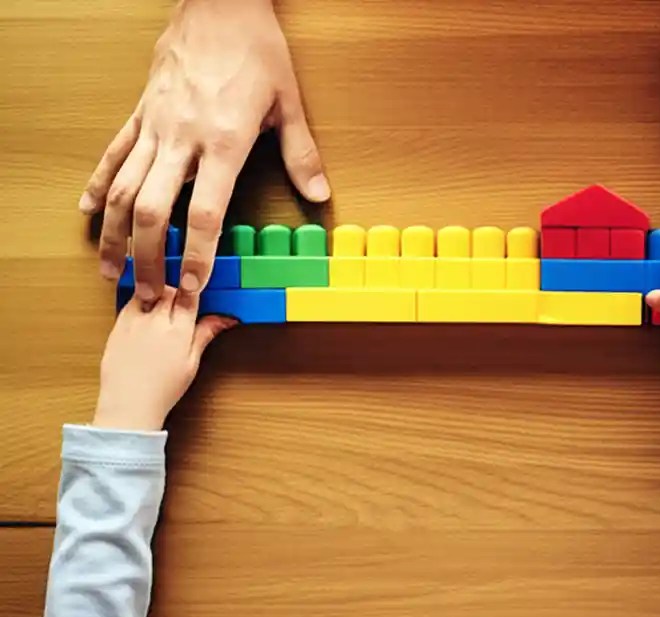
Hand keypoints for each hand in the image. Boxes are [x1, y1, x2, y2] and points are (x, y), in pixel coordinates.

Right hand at [82, 0, 328, 301]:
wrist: (219, 4)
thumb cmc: (257, 51)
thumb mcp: (290, 102)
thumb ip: (302, 154)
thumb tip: (320, 196)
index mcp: (223, 142)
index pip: (204, 213)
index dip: (196, 255)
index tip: (193, 286)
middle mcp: (182, 138)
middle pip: (154, 211)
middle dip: (149, 259)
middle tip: (149, 296)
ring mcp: (155, 125)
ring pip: (125, 189)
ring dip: (115, 235)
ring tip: (111, 270)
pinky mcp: (140, 113)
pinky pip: (114, 154)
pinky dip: (100, 185)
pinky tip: (90, 213)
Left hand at [94, 288, 236, 431]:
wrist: (129, 403)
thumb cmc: (162, 389)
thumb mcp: (192, 363)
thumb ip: (205, 335)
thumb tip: (225, 319)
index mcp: (178, 331)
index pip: (189, 296)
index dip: (195, 288)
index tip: (199, 286)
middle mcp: (155, 321)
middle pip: (170, 290)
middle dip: (178, 291)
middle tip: (182, 300)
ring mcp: (134, 321)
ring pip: (149, 291)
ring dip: (158, 293)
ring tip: (163, 307)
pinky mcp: (118, 325)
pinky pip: (130, 302)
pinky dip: (140, 301)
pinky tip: (145, 314)